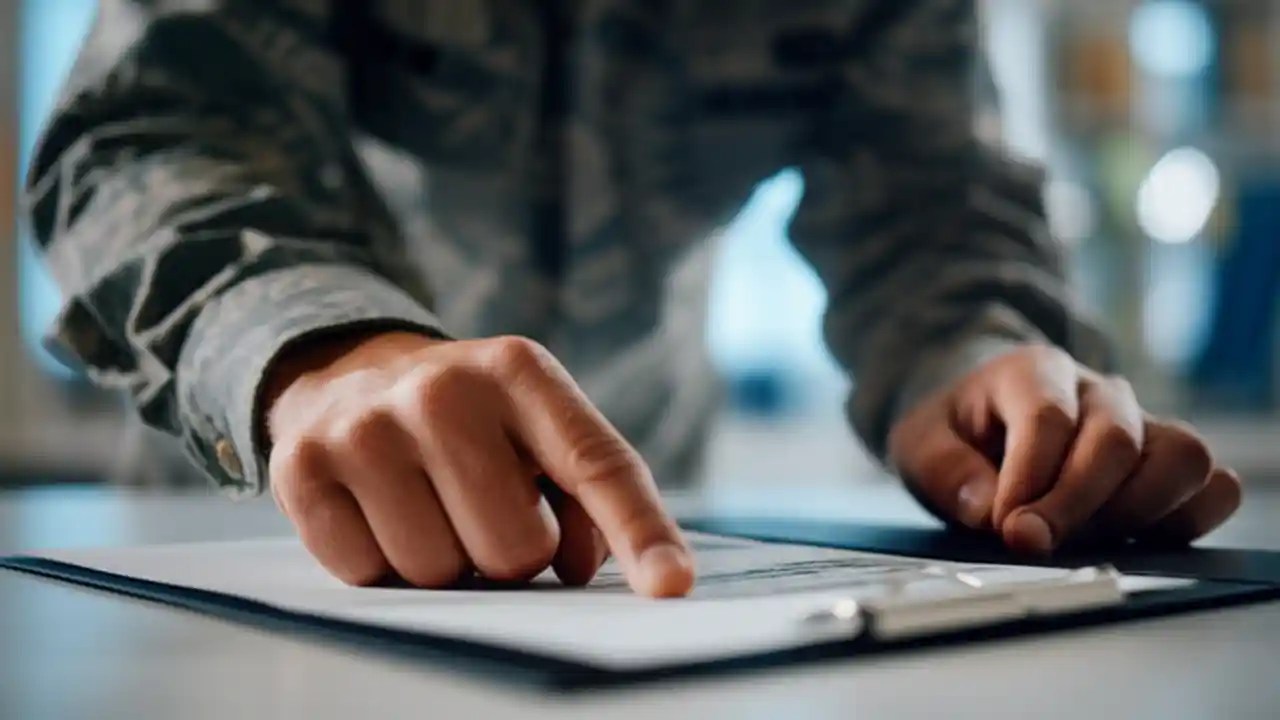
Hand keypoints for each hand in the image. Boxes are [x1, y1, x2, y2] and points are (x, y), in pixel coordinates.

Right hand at [264, 331, 694, 596]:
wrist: (351, 373)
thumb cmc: (473, 422)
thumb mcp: (538, 430)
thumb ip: (587, 497)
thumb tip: (579, 569)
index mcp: (520, 372)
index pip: (596, 464)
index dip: (639, 531)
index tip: (670, 585)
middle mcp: (442, 389)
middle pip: (514, 549)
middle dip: (511, 554)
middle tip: (484, 508)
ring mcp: (364, 425)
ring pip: (437, 572)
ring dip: (445, 562)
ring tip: (429, 504)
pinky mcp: (300, 466)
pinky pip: (365, 574)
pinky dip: (379, 563)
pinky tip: (377, 510)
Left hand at [888, 344, 1241, 553]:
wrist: (983, 423)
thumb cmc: (956, 434)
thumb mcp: (921, 444)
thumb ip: (946, 472)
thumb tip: (989, 511)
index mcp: (1034, 371)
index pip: (1049, 418)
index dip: (1029, 479)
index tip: (1006, 525)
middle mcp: (1099, 392)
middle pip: (1117, 439)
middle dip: (1075, 504)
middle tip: (1034, 544)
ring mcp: (1144, 424)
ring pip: (1181, 458)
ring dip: (1135, 514)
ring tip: (1083, 541)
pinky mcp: (1170, 463)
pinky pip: (1213, 485)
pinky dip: (1187, 520)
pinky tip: (1133, 541)